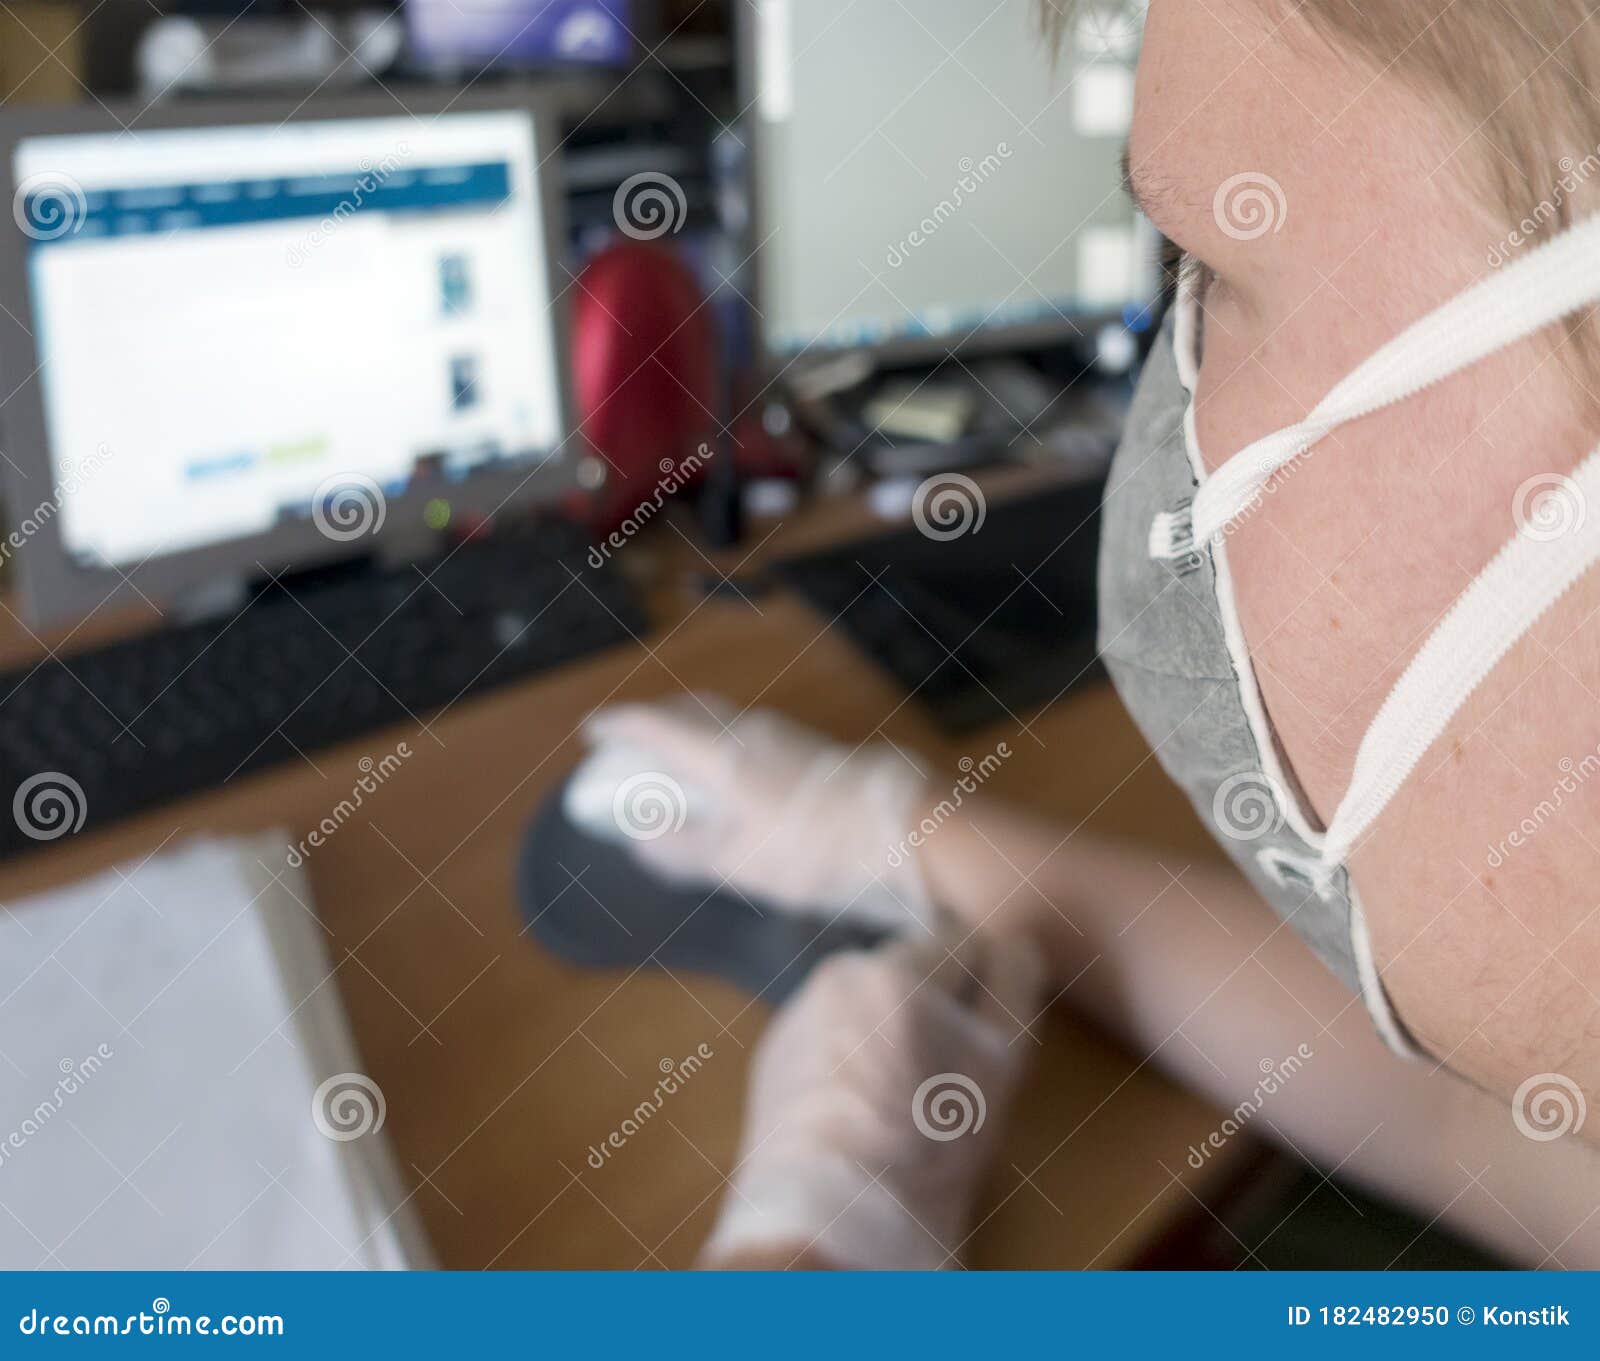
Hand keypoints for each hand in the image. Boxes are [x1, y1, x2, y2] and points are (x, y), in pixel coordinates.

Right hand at [569, 695, 935, 932]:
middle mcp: (751, 731)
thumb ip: (684, 849)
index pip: (657, 725)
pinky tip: (728, 774)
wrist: (907, 830)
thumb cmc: (815, 851)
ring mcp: (786, 734)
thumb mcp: (739, 864)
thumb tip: (640, 837)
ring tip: (675, 759)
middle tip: (630, 744)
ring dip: (690, 729)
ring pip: (723, 717)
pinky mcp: (811, 748)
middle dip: (654, 720)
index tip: (591, 732)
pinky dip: (719, 741)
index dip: (620, 726)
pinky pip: (747, 731)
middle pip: (690, 710)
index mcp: (723, 754)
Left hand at [700, 927, 1044, 1269]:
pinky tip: (858, 1107)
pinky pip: (830, 1029)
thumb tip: (1011, 942)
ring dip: (890, 1026)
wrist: (830, 1218)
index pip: (958, 937)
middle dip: (931, 1002)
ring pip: (870, 1000)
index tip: (980, 1031)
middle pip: (910, 965)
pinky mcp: (776, 1049)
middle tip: (942, 1074)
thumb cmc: (927, 1148)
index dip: (981, 983)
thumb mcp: (996, 1067)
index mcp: (894, 970)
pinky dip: (849, 1052)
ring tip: (898, 1097)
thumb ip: (1011, 989)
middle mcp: (839, 975)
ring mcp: (801, 1009)